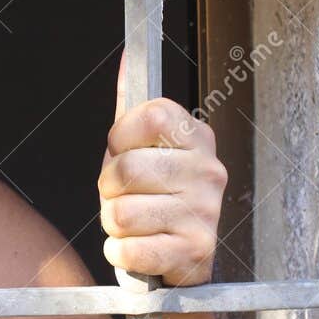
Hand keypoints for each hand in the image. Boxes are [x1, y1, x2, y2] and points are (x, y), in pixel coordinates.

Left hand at [97, 54, 225, 286]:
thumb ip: (132, 108)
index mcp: (198, 138)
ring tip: (136, 225)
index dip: (120, 138)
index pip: (148, 115)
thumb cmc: (155, 199)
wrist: (178, 261)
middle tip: (126, 197)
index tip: (124, 153)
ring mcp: (206, 212)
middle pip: (125, 169)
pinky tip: (139, 249)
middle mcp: (209, 171)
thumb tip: (127, 56)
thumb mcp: (143, 150)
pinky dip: (121, 253)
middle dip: (109, 190)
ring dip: (114, 225)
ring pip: (121, 213)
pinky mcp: (195, 251)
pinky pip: (129, 250)